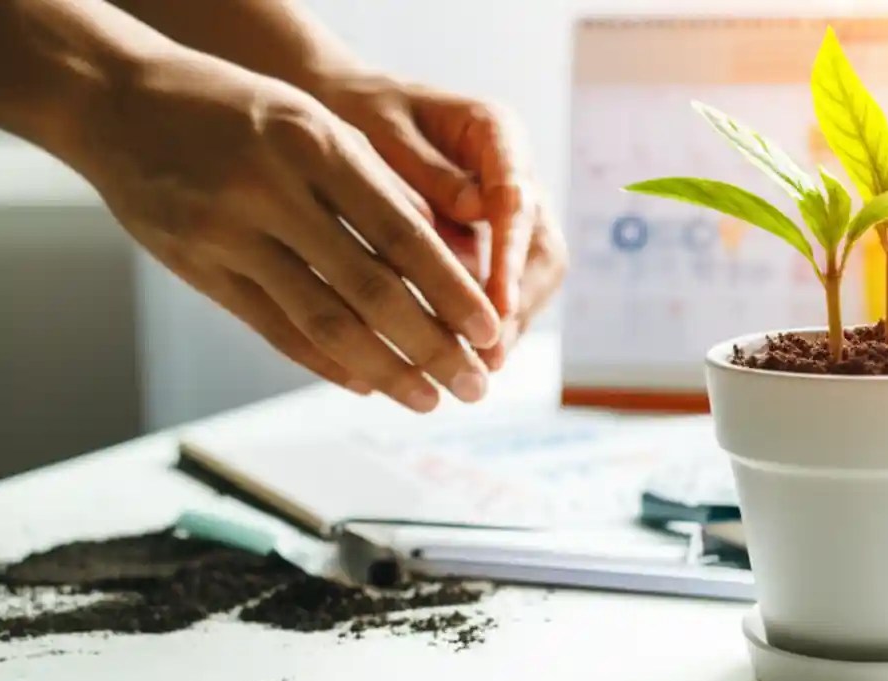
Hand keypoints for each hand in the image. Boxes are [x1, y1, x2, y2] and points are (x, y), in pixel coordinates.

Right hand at [76, 50, 500, 411]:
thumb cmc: (236, 108)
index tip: (492, 331)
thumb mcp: (313, 120)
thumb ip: (375, 184)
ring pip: (324, 320)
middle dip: (432, 346)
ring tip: (429, 398)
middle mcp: (270, 191)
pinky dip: (326, 363)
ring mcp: (227, 234)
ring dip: (386, 370)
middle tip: (474, 384)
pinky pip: (274, 329)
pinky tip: (366, 383)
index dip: (452, 291)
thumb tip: (449, 261)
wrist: (117, 101)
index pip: (404, 234)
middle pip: (371, 289)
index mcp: (315, 144)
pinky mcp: (198, 269)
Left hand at [314, 73, 567, 367]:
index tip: (498, 308)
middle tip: (489, 355)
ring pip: (532, 275)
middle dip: (519, 305)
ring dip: (510, 323)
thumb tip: (475, 211)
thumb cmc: (358, 106)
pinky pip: (504, 284)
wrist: (344, 104)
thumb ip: (426, 170)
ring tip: (479, 369)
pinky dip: (489, 322)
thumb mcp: (380, 126)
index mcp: (497, 132)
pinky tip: (462, 356)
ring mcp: (507, 210)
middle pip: (542, 247)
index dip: (510, 258)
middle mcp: (514, 172)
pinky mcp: (490, 239)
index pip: (517, 200)